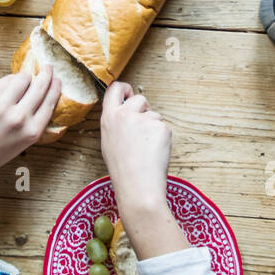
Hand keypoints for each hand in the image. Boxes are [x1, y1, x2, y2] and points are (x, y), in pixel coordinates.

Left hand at [0, 66, 59, 179]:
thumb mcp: (22, 144)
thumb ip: (34, 123)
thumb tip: (41, 98)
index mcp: (32, 131)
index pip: (50, 102)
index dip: (55, 88)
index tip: (57, 80)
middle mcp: (20, 117)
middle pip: (40, 86)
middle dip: (46, 74)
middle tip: (48, 67)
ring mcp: (2, 106)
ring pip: (23, 78)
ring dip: (27, 75)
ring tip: (26, 76)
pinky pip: (5, 80)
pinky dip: (10, 79)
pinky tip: (10, 82)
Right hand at [99, 82, 189, 259]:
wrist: (138, 186)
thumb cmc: (122, 169)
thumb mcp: (109, 142)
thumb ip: (117, 123)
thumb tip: (128, 113)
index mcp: (109, 117)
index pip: (115, 89)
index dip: (125, 89)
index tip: (129, 93)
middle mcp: (125, 114)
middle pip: (140, 99)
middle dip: (144, 110)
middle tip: (143, 131)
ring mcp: (144, 119)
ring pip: (155, 115)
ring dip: (154, 127)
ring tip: (147, 149)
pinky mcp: (161, 127)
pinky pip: (165, 127)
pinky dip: (163, 138)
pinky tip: (155, 152)